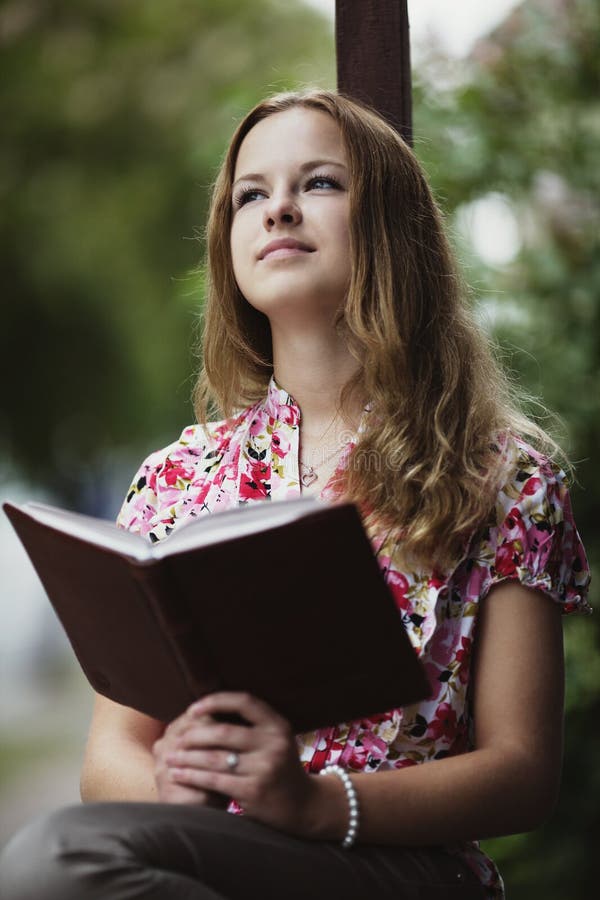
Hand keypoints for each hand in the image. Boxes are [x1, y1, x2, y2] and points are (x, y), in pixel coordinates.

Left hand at [164, 692, 321, 835]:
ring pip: (214, 758)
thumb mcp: (276, 740)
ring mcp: (264, 768)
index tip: (193, 708)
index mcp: (277, 725)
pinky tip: (178, 774)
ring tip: (170, 756)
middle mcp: (273, 743)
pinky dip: (192, 776)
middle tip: (177, 738)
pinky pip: (214, 780)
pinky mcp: (253, 790)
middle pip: (223, 732)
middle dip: (194, 735)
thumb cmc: (281, 768)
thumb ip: (253, 727)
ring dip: (187, 757)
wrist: (304, 806)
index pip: (244, 702)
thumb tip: (210, 709)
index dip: (216, 701)